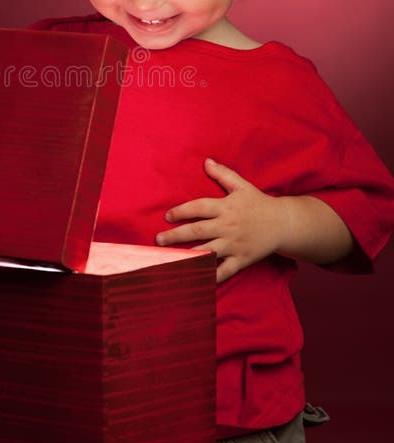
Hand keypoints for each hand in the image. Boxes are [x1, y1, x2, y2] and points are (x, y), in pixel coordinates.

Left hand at [155, 158, 287, 282]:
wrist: (283, 223)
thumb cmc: (259, 203)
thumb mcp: (242, 185)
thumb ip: (223, 174)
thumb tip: (205, 161)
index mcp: (226, 208)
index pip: (199, 208)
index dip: (181, 211)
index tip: (167, 216)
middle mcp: (228, 226)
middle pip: (198, 231)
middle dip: (176, 236)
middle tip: (158, 239)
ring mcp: (235, 244)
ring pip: (208, 252)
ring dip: (188, 256)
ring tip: (170, 260)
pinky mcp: (242, 259)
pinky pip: (224, 271)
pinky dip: (211, 277)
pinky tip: (196, 280)